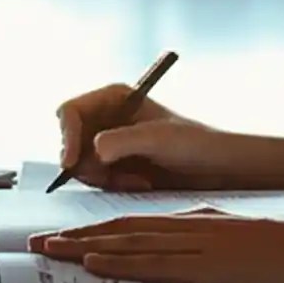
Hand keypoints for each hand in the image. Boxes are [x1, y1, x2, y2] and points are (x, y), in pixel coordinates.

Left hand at [28, 209, 283, 282]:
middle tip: (35, 243)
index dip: (94, 228)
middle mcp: (188, 226)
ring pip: (127, 242)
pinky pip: (153, 263)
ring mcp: (196, 245)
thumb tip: (181, 250)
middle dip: (73, 235)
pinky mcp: (207, 267)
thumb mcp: (239, 237)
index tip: (64, 235)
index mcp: (195, 219)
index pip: (133, 221)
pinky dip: (119, 261)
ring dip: (82, 247)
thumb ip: (208, 238)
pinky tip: (94, 262)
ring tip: (47, 251)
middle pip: (118, 228)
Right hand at [57, 83, 231, 190]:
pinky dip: (113, 185)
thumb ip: (122, 141)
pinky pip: (95, 179)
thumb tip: (93, 150)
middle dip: (88, 163)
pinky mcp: (114, 165)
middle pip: (70, 141)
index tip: (71, 162)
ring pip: (81, 164)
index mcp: (113, 97)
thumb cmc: (194, 143)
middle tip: (111, 177)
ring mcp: (108, 142)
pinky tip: (140, 183)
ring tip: (138, 180)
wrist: (216, 167)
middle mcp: (105, 116)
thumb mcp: (157, 139)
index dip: (67, 136)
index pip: (70, 112)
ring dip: (105, 178)